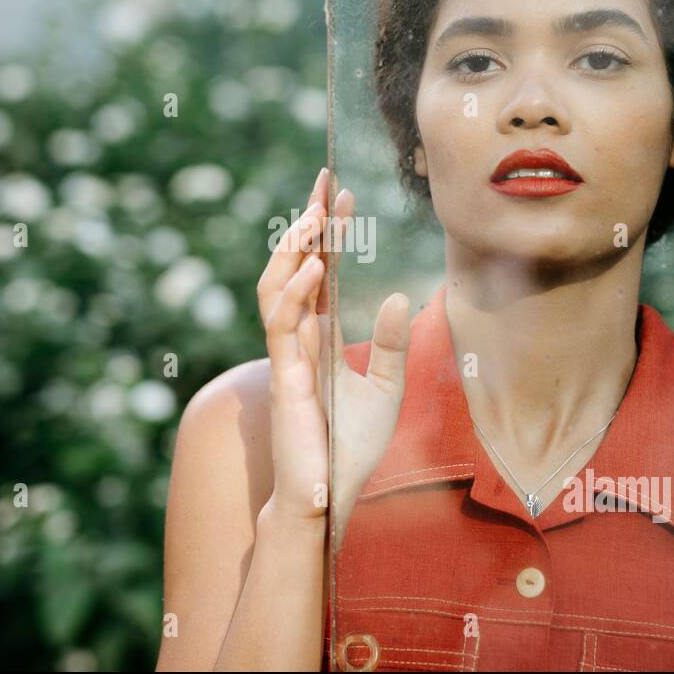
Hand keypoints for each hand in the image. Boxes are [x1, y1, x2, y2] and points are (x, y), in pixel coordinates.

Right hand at [256, 167, 410, 547]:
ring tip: (316, 217)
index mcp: (319, 336)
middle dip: (307, 224)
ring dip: (294, 250)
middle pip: (295, 268)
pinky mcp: (285, 377)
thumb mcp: (386, 389)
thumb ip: (391, 345)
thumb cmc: (351, 446)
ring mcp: (287, 355)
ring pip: (276, 287)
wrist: (327, 492)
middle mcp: (299, 338)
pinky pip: (281, 325)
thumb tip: (397, 296)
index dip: (329, 232)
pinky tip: (319, 268)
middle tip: (325, 182)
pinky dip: (297, 292)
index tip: (342, 193)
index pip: (322, 272)